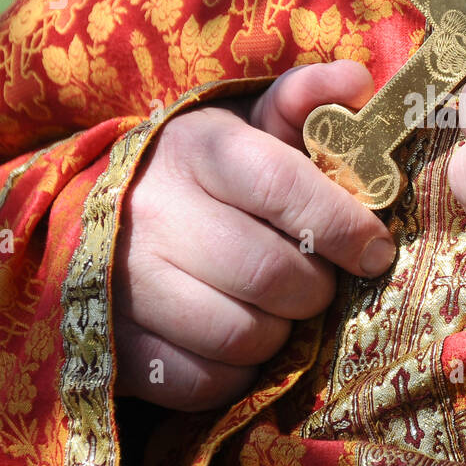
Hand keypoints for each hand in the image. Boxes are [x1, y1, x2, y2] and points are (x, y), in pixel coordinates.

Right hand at [113, 61, 395, 410]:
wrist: (90, 222)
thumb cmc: (197, 176)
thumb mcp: (243, 126)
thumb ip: (301, 102)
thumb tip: (357, 82)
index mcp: (196, 149)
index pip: (283, 186)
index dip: (343, 225)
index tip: (374, 249)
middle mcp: (153, 214)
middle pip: (272, 274)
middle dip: (315, 288)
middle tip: (316, 282)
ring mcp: (126, 285)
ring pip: (243, 336)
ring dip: (279, 332)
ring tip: (274, 309)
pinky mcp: (114, 348)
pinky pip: (206, 383)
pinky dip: (238, 373)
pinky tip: (236, 341)